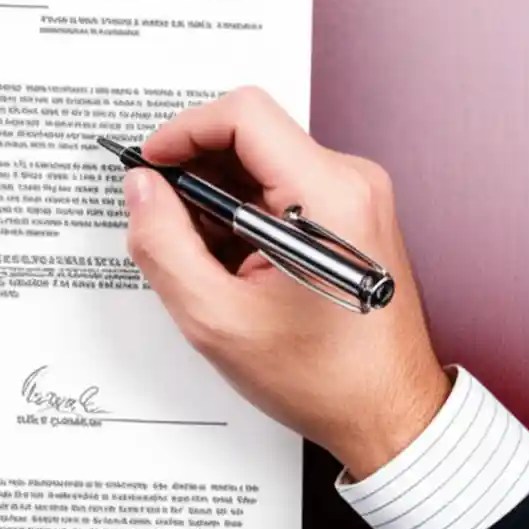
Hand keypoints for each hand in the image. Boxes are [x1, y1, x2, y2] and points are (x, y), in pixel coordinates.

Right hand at [124, 86, 450, 479]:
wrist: (388, 414)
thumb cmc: (322, 377)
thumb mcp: (216, 318)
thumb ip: (164, 245)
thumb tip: (140, 189)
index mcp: (328, 196)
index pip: (244, 115)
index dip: (184, 130)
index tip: (150, 164)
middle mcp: (350, 181)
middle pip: (250, 134)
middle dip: (195, 171)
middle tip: (164, 220)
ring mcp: (354, 194)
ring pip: (260, 162)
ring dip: (217, 197)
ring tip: (203, 257)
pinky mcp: (349, 210)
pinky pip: (279, 186)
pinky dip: (241, 213)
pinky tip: (230, 262)